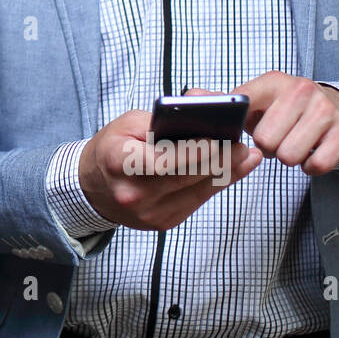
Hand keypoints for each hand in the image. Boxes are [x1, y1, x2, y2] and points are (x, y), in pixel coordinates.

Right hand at [77, 109, 262, 231]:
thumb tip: (201, 114)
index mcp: (118, 163)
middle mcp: (133, 194)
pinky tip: (230, 172)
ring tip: (246, 157)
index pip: (162, 161)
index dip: (193, 152)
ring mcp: (148, 213)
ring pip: (196, 192)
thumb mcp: (128, 124)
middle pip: (185, 178)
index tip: (218, 140)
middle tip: (243, 147)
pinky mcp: (161, 223)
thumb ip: (163, 119)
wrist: (92, 186)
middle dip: (219, 161)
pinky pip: (195, 202)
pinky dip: (214, 185)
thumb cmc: (112, 149)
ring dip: (225, 174)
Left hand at [229, 71, 338, 175]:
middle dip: (268, 148)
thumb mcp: (258, 102)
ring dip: (289, 158)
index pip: (241, 102)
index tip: (237, 129)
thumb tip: (192, 96)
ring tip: (294, 143)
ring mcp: (325, 109)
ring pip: (289, 156)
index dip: (235, 124)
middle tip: (278, 138)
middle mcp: (301, 90)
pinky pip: (316, 165)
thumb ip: (225, 103)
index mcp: (273, 81)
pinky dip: (310, 167)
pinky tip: (312, 152)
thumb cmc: (287, 109)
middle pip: (265, 140)